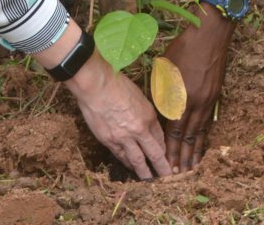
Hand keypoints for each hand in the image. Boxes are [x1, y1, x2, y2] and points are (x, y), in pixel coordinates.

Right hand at [66, 52, 171, 179]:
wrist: (95, 85)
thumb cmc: (116, 83)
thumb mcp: (138, 94)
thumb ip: (144, 112)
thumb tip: (147, 124)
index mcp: (148, 115)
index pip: (160, 137)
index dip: (164, 148)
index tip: (167, 155)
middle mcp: (139, 129)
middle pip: (154, 154)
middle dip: (163, 168)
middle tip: (168, 178)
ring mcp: (123, 137)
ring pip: (137, 161)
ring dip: (144, 173)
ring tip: (149, 180)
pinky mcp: (108, 141)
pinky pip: (120, 156)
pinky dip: (126, 162)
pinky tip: (129, 166)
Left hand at [160, 10, 233, 172]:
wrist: (211, 34)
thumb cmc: (183, 47)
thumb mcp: (164, 67)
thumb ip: (161, 90)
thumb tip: (157, 109)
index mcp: (181, 96)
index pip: (173, 131)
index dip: (168, 149)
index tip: (164, 164)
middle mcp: (196, 103)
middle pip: (187, 137)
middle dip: (181, 158)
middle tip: (176, 177)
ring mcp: (208, 101)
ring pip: (200, 133)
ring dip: (194, 152)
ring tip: (189, 169)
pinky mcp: (216, 96)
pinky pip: (207, 123)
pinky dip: (203, 137)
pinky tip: (201, 146)